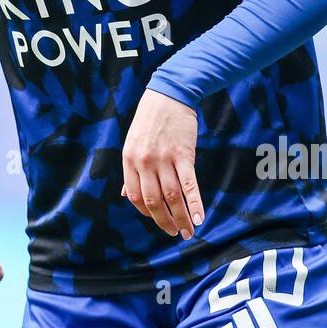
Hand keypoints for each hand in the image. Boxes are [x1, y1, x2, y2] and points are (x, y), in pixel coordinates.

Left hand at [121, 88, 204, 238]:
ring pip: (172, 197)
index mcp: (129, 160)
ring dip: (181, 218)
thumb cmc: (151, 119)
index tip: (158, 220)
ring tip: (188, 231)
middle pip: (154, 201)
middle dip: (164, 222)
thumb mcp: (133, 143)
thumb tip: (127, 196)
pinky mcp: (184, 155)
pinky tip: (199, 218)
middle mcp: (144, 162)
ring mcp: (164, 159)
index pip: (135, 196)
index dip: (147, 213)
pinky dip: (194, 204)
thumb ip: (132, 171)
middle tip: (174, 233)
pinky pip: (189, 185)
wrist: (169, 94)